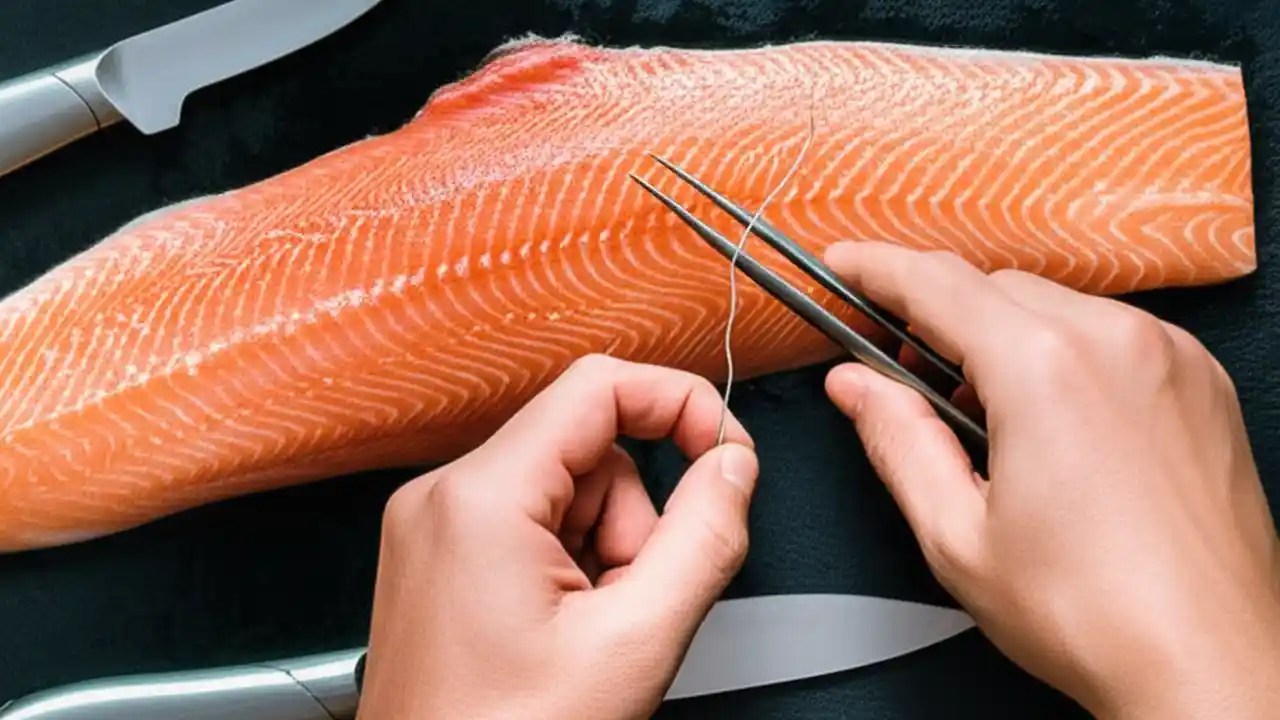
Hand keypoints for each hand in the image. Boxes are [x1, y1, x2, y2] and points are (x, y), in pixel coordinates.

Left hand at [356, 355, 758, 718]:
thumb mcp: (633, 645)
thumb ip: (703, 539)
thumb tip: (733, 468)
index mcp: (480, 499)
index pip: (601, 386)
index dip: (682, 405)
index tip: (726, 453)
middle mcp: (443, 499)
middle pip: (591, 451)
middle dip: (637, 523)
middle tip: (632, 604)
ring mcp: (435, 530)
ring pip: (569, 494)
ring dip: (607, 555)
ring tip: (592, 634)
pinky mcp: (440, 562)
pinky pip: (534, 528)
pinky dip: (571, 573)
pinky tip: (562, 636)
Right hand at [821, 241, 1279, 718]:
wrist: (1211, 665)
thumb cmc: (1097, 616)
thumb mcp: (957, 534)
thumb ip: (896, 440)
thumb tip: (856, 386)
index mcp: (1045, 369)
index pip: (937, 283)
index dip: (876, 268)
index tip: (844, 266)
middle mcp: (1117, 343)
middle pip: (995, 287)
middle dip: (936, 316)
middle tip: (898, 367)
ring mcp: (1171, 358)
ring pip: (1056, 306)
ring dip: (1002, 338)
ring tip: (980, 415)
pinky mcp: (1202, 383)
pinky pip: (1113, 335)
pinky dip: (1065, 354)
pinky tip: (1048, 422)